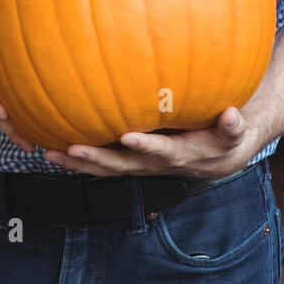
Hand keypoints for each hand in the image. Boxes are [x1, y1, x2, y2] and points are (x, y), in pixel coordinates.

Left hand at [43, 107, 261, 178]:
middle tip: (73, 148)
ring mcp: (137, 166)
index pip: (160, 151)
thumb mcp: (233, 133)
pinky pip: (98, 164)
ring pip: (104, 169)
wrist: (216, 159)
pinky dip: (76, 160)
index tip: (128, 136)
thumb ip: (232, 126)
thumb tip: (233, 114)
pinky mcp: (126, 162)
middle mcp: (153, 165)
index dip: (146, 146)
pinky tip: (52, 149)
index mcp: (177, 156)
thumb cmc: (223, 138)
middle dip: (97, 158)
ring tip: (50, 154)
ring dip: (78, 163)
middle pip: (121, 165)